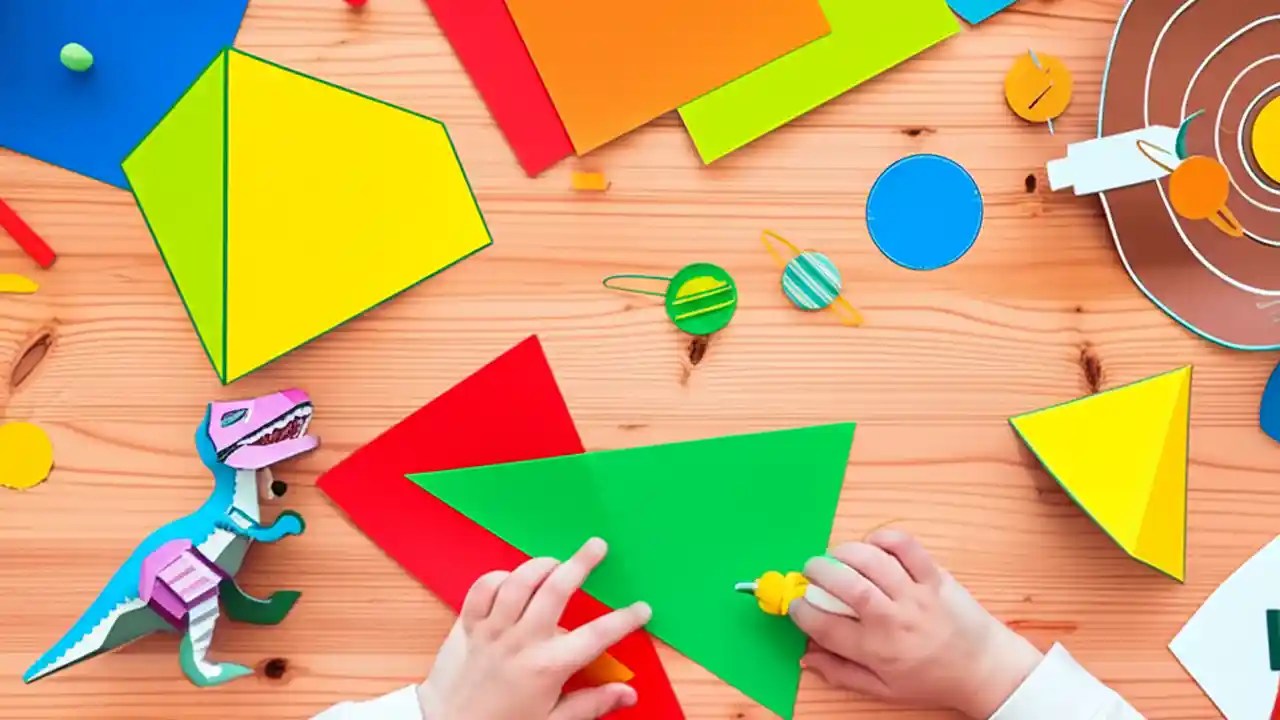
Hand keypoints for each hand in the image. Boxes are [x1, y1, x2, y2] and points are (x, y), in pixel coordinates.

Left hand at [417, 538, 651, 719]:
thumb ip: (590, 704)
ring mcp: (492, 631)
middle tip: (597, 546)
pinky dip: (499, 577)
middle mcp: (521, 642)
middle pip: (555, 589)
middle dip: (581, 563)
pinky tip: (513, 579)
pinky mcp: (467, 625)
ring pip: (519, 582)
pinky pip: (483, 588)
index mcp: (547, 667)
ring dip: (541, 565)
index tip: (640, 609)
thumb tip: (627, 695)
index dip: (624, 620)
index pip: (597, 636)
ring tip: (557, 561)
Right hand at [790, 530, 1042, 717]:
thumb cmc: (932, 680)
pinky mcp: (935, 576)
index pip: (825, 626)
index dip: (801, 610)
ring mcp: (916, 595)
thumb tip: (806, 658)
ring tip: (836, 555)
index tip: (795, 604)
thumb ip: (841, 673)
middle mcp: (894, 620)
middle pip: (846, 586)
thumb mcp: (884, 689)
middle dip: (817, 572)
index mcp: (877, 651)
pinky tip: (872, 544)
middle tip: (810, 571)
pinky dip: (884, 537)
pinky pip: (907, 546)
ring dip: (845, 552)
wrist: (984, 669)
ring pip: (873, 561)